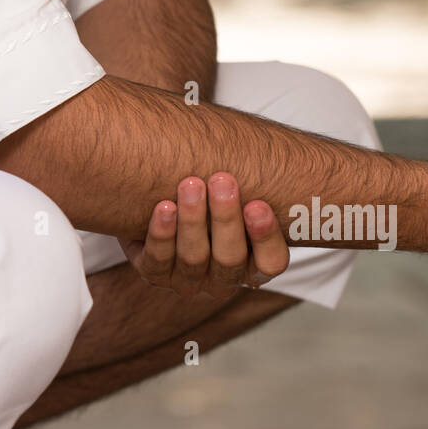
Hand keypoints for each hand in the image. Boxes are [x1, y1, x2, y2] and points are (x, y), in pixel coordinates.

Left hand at [123, 172, 289, 298]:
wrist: (157, 206)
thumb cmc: (211, 197)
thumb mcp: (237, 194)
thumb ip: (251, 184)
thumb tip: (264, 147)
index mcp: (253, 264)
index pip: (271, 262)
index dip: (265, 238)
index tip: (258, 205)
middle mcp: (223, 278)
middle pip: (230, 259)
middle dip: (226, 219)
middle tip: (222, 181)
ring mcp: (189, 281)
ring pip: (194, 258)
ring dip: (193, 220)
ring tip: (191, 184)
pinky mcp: (156, 275)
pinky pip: (158, 261)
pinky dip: (162, 233)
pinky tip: (164, 207)